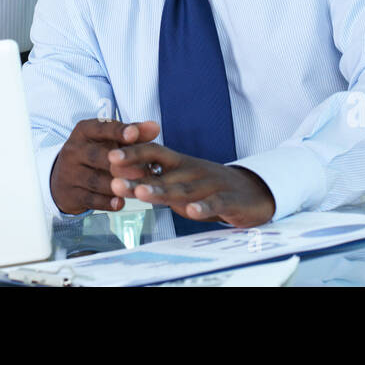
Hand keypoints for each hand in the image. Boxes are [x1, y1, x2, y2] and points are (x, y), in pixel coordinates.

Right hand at [50, 119, 160, 214]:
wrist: (64, 177)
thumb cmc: (95, 154)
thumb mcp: (110, 140)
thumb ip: (134, 134)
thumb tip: (155, 128)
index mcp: (84, 131)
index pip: (100, 128)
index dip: (118, 131)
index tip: (134, 134)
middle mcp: (74, 150)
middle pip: (96, 156)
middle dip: (121, 164)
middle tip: (143, 170)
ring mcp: (70, 173)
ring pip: (94, 180)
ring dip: (117, 185)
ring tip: (137, 188)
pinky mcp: (71, 195)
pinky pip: (90, 199)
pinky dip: (107, 202)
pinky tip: (121, 203)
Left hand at [107, 142, 276, 227]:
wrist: (254, 192)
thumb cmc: (209, 186)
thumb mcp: (180, 180)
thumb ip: (154, 179)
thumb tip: (118, 175)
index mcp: (179, 164)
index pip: (153, 152)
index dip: (133, 153)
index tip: (111, 156)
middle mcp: (192, 171)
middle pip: (162, 172)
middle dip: (138, 174)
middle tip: (115, 176)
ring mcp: (210, 184)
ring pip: (183, 188)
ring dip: (162, 190)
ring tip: (143, 193)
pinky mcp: (229, 200)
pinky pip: (215, 203)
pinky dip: (203, 207)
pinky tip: (192, 211)